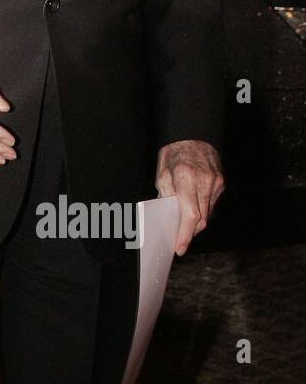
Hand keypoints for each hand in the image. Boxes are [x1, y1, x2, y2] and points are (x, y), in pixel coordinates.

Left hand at [155, 139, 223, 254]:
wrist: (193, 135)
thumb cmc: (174, 154)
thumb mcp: (162, 173)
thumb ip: (166, 195)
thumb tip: (167, 218)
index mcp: (186, 178)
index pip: (190, 214)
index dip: (185, 234)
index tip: (180, 247)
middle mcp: (204, 181)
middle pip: (201, 219)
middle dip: (189, 233)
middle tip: (179, 240)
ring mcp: (216, 182)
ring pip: (208, 214)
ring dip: (196, 223)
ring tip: (184, 226)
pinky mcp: (222, 183)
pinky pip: (212, 205)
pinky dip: (202, 211)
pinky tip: (193, 210)